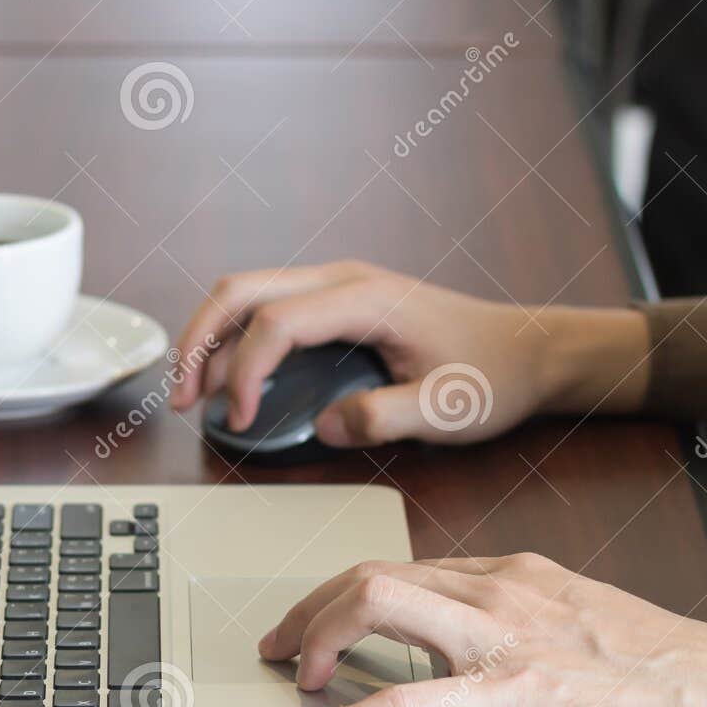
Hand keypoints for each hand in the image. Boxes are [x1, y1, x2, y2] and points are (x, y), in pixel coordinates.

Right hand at [170, 260, 648, 443]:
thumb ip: (385, 416)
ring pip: (247, 294)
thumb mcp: (447, 407)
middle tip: (179, 398)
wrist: (527, 350)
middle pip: (241, 290)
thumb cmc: (493, 374)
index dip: (244, 371)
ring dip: (209, 337)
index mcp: (364, 297)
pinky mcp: (337, 304)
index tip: (239, 419)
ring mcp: (337, 287)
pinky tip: (229, 379)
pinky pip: (268, 309)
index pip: (276, 321)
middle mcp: (342, 280)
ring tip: (190, 393)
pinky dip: (235, 339)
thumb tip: (326, 426)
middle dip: (199, 340)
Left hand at [259, 554, 706, 706]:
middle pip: (369, 575)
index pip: (406, 569)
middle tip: (277, 648)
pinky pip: (405, 701)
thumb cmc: (670, 675)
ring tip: (290, 679)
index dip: (343, 595)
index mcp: (516, 574)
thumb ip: (525, 629)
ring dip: (313, 639)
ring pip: (373, 605)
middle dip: (307, 609)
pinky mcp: (511, 693)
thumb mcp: (583, 628)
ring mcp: (502, 637)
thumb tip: (476, 657)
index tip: (315, 624)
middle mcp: (499, 590)